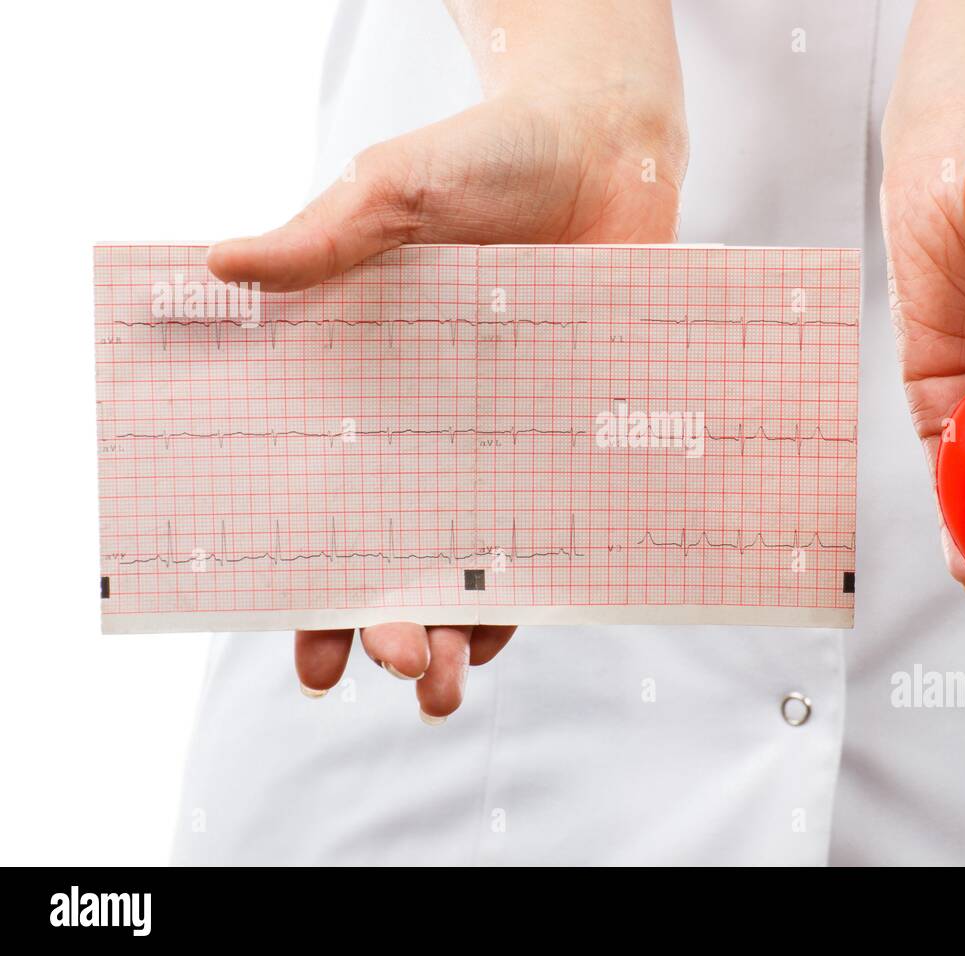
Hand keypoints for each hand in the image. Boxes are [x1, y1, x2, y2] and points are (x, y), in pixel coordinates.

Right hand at [209, 53, 686, 719]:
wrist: (604, 147)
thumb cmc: (491, 159)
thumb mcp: (397, 191)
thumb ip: (328, 238)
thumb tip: (225, 270)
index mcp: (366, 390)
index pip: (326, 507)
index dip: (311, 588)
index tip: (311, 658)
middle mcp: (431, 432)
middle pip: (400, 556)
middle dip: (388, 628)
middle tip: (395, 667)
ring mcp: (506, 441)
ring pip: (477, 562)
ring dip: (461, 634)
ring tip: (446, 684)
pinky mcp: (573, 433)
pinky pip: (558, 527)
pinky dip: (539, 583)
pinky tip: (524, 619)